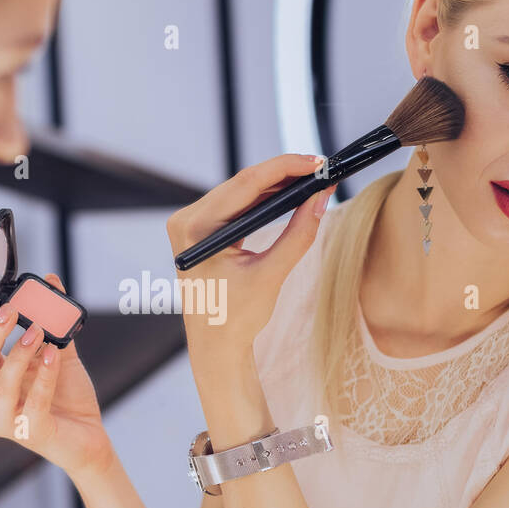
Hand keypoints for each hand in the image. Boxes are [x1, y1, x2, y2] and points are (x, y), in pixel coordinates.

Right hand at [0, 273, 114, 478]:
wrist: (90, 437)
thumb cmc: (68, 397)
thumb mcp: (58, 353)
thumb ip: (54, 321)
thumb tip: (52, 282)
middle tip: (11, 308)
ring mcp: (7, 421)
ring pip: (0, 384)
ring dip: (18, 353)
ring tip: (37, 331)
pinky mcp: (31, 434)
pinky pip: (33, 403)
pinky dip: (43, 377)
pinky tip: (53, 355)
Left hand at [166, 153, 335, 363]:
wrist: (214, 345)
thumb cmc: (235, 318)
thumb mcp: (271, 275)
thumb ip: (298, 235)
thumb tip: (321, 198)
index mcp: (195, 229)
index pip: (245, 184)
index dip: (285, 168)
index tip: (316, 162)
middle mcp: (186, 220)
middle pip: (242, 183)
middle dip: (283, 174)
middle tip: (320, 168)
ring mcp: (191, 223)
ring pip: (240, 191)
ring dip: (275, 185)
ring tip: (310, 179)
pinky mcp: (201, 229)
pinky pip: (236, 205)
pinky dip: (263, 200)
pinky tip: (288, 194)